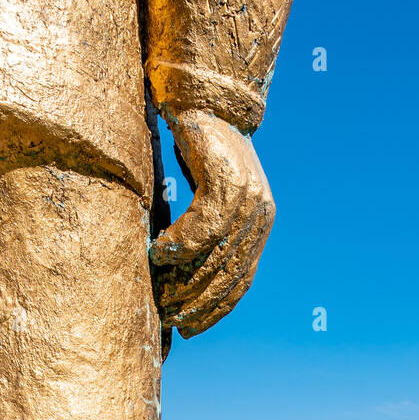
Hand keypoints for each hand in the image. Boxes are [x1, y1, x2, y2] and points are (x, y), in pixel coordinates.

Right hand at [150, 109, 275, 338]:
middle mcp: (259, 213)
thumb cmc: (201, 144)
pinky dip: (181, 244)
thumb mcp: (209, 191)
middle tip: (168, 316)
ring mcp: (246, 196)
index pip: (241, 280)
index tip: (190, 329)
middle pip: (229, 273)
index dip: (216, 309)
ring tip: (159, 290)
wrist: (206, 91)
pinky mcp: (226, 178)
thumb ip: (207, 227)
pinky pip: (202, 225)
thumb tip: (184, 270)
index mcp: (259, 222)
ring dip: (184, 277)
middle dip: (197, 301)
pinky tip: (159, 255)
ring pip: (215, 253)